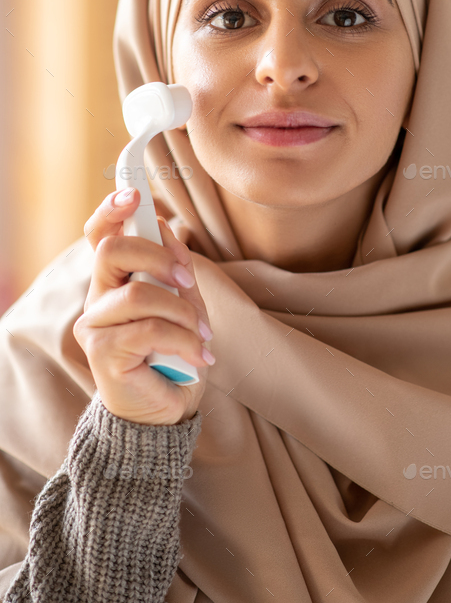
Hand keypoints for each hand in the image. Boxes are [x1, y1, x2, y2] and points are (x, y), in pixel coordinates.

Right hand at [74, 187, 213, 425]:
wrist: (169, 409)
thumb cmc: (175, 352)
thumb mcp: (183, 302)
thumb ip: (174, 268)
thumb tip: (169, 230)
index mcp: (116, 279)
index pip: (101, 235)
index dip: (112, 209)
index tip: (134, 193)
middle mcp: (98, 297)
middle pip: (113, 251)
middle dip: (159, 256)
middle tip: (187, 279)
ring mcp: (95, 325)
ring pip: (137, 293)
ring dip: (182, 311)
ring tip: (203, 335)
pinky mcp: (102, 353)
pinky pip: (148, 330)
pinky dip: (184, 340)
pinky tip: (200, 356)